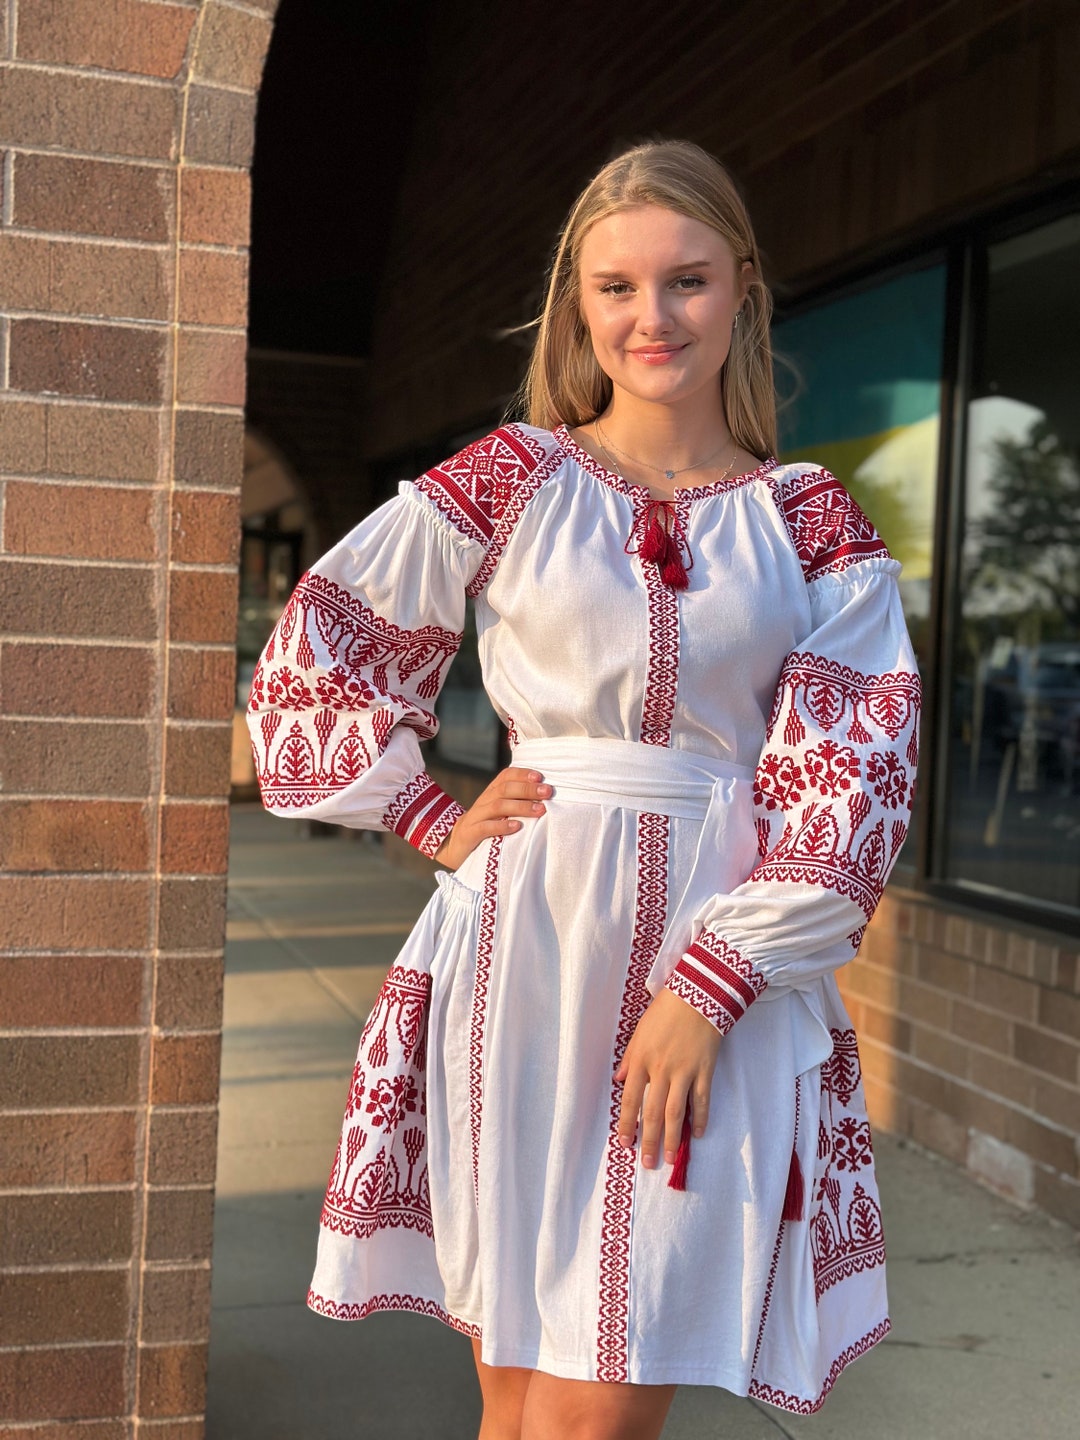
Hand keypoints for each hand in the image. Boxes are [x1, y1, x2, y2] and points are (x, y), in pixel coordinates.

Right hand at [433, 766, 550, 869]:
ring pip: (498, 806)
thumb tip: (546, 798)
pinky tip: (517, 826)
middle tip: (547, 792)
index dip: (522, 774)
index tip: (540, 777)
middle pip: (505, 789)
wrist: (455, 846)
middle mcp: (483, 801)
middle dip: (527, 789)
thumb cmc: (486, 827)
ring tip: (540, 810)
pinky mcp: (470, 834)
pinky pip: (485, 828)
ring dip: (521, 806)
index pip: (506, 776)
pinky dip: (502, 826)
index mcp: (491, 793)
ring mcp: (475, 817)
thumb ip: (516, 802)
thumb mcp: (499, 812)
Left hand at [614, 987, 721, 1170]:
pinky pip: (702, 1101)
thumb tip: (619, 1080)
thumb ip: (630, 1057)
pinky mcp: (705, 1071)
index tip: (625, 1143)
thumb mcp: (639, 1031)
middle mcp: (661, 1070)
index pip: (629, 1099)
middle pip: (652, 1112)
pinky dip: (700, 1119)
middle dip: (648, 1140)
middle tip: (647, 1163)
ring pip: (676, 1113)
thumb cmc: (666, 1010)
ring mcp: (684, 1072)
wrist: (698, 995)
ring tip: (668, 1157)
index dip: (627, 1123)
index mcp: (641, 1059)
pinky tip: (698, 1134)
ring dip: (672, 1138)